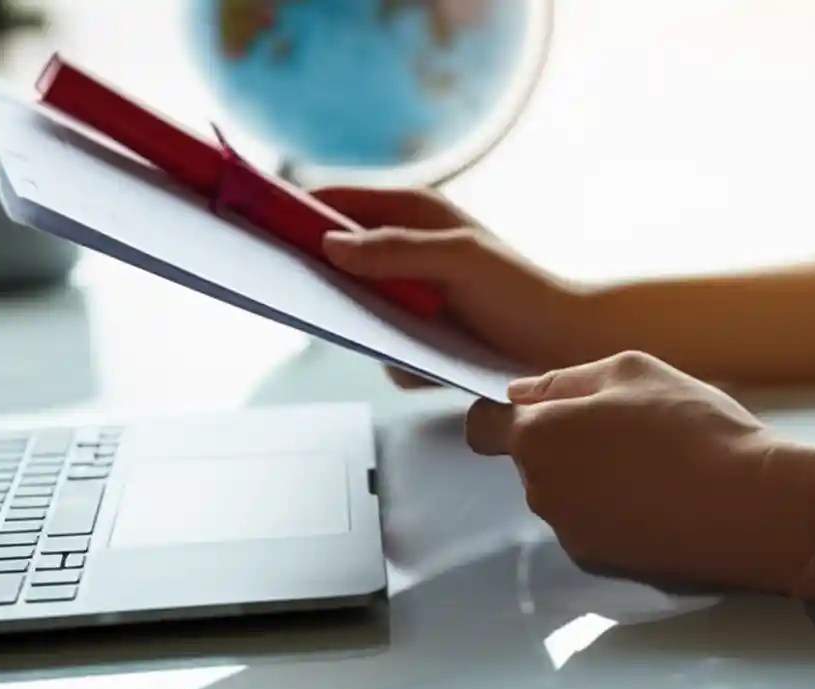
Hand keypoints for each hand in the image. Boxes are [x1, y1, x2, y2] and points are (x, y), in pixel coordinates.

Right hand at [315, 187, 592, 383]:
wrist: (563, 348)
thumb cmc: (521, 293)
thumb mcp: (460, 261)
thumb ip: (396, 249)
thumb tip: (330, 245)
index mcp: (408, 212)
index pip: (330, 199)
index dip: (288, 208)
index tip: (251, 227)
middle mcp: (399, 249)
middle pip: (328, 254)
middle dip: (312, 276)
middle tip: (293, 293)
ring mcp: (403, 293)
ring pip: (349, 307)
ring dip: (358, 324)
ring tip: (389, 334)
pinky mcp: (411, 335)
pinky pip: (379, 346)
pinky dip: (394, 357)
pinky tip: (422, 363)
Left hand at [466, 351, 814, 600]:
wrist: (753, 508)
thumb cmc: (694, 431)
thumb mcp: (632, 371)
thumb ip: (565, 380)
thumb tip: (524, 394)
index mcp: (540, 438)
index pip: (482, 428)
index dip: (504, 414)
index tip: (540, 407)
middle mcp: (543, 491)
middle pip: (533, 460)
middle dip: (563, 442)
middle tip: (624, 427)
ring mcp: (570, 532)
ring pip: (564, 492)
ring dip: (591, 477)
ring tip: (652, 464)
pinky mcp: (601, 563)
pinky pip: (592, 524)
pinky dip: (613, 511)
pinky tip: (660, 498)